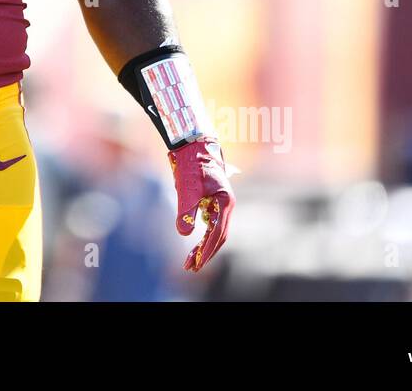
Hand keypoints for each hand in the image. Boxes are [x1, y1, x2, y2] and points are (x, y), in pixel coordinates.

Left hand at [168, 137, 234, 271]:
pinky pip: (210, 223)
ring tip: (189, 261)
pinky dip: (202, 235)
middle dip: (205, 253)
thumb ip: (187, 210)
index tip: (196, 264)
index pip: (218, 233)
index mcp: (226, 202)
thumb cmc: (192, 164)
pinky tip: (193, 244)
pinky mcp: (213, 201)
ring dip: (203, 246)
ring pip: (215, 231)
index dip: (207, 250)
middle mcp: (227, 204)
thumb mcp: (187, 187)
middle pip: (219, 236)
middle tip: (190, 268)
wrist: (193, 143)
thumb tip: (185, 234)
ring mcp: (221, 203)